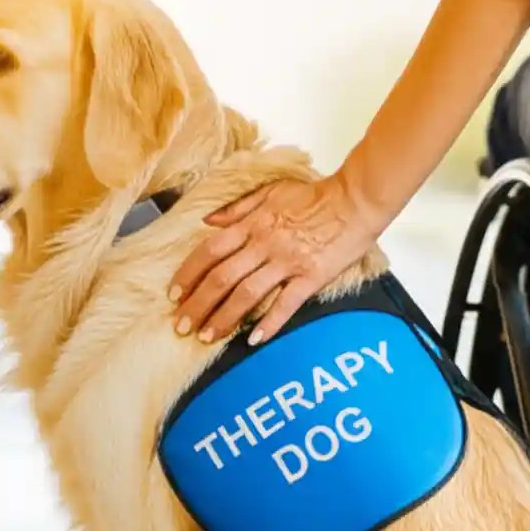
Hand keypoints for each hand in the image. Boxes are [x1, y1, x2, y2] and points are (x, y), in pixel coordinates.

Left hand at [168, 174, 381, 345]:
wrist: (355, 200)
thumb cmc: (313, 195)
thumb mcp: (270, 191)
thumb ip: (236, 208)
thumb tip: (207, 221)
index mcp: (252, 225)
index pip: (210, 251)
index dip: (188, 274)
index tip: (174, 293)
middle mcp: (264, 245)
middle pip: (222, 278)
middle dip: (198, 304)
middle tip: (182, 325)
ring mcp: (288, 262)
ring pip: (247, 294)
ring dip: (224, 317)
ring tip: (207, 336)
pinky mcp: (311, 277)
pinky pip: (286, 304)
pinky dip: (269, 323)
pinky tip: (253, 339)